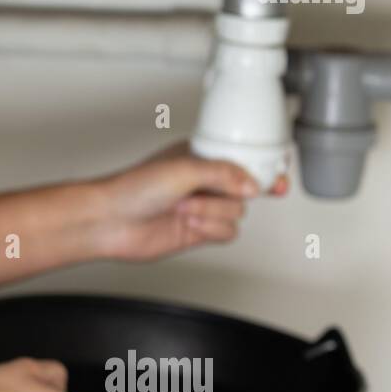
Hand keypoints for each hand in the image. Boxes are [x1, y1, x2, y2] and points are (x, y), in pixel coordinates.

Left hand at [87, 139, 287, 261]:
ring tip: (184, 208)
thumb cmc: (133, 188)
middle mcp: (203, 182)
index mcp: (200, 157)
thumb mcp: (184, 169)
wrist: (110, 221)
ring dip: (212, 213)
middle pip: (246, 190)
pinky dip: (211, 230)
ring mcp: (202, 208)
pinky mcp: (198, 232)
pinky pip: (227, 234)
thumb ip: (224, 173)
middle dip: (229, 194)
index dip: (263, 168)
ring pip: (237, 214)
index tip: (279, 175)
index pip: (243, 160)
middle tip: (220, 195)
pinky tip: (190, 225)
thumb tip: (254, 184)